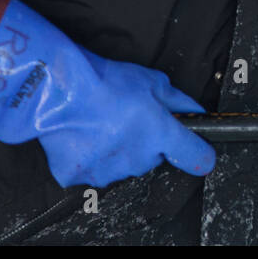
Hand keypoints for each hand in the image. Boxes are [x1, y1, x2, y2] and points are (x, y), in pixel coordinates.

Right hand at [0, 0, 215, 187]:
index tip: (197, 151)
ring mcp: (107, 171)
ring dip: (116, 152)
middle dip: (145, 143)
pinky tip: (81, 136)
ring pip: (122, 167)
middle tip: (126, 120)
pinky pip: (91, 170)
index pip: (197, 157)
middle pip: (152, 159)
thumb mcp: (153, 81)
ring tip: (100, 125)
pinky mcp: (78, 177)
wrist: (57, 88)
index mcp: (161, 134)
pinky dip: (87, 157)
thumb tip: (199, 113)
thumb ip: (181, 101)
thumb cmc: (106, 81)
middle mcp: (138, 158)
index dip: (199, 153)